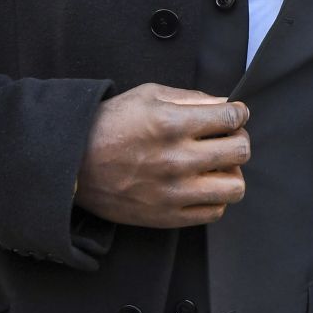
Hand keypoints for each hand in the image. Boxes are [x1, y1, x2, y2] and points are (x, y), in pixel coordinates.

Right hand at [75, 83, 249, 227]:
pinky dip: (215, 198)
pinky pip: (214, 211)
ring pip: (235, 187)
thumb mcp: (146, 95)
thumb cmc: (109, 125)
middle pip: (240, 151)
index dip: (238, 113)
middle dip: (238, 139)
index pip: (231, 118)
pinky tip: (201, 185)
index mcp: (171, 124)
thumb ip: (190, 98)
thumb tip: (225, 105)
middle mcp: (177, 159)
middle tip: (225, 138)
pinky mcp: (168, 216)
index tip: (233, 116)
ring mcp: (174, 192)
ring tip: (216, 166)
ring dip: (231, 173)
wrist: (72, 164)